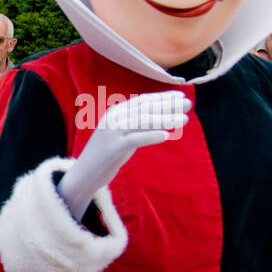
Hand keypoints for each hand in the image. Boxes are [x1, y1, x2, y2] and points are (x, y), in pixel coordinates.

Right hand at [58, 90, 189, 219]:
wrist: (83, 175)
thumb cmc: (106, 156)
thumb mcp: (124, 136)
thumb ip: (138, 126)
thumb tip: (163, 117)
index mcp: (115, 113)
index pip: (143, 101)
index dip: (163, 98)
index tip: (181, 97)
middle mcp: (112, 119)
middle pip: (144, 108)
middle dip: (168, 105)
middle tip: (188, 104)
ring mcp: (111, 133)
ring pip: (141, 121)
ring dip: (165, 119)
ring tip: (184, 119)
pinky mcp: (112, 149)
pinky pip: (134, 139)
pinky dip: (150, 136)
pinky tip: (166, 136)